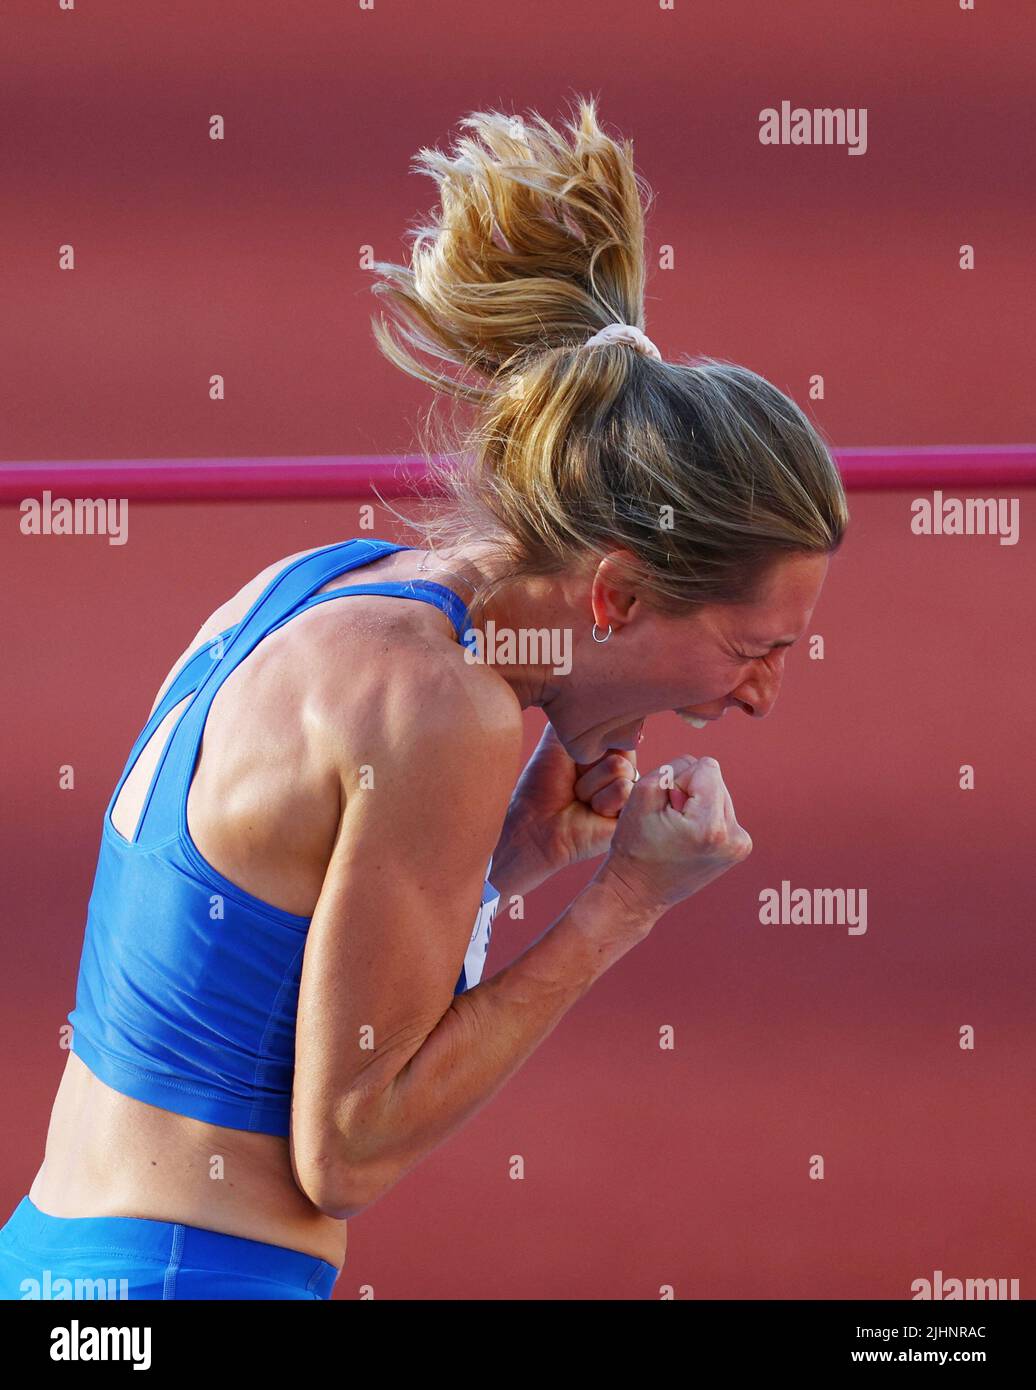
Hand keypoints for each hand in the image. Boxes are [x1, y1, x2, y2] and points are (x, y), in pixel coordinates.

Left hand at [492, 724, 638, 894]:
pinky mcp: (631, 817)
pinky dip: (601, 800)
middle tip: (574, 782)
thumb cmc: (541, 784)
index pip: (618, 729)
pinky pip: (626, 789)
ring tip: (579, 799)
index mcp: (609, 752)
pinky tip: (590, 812)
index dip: (591, 741)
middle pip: (621, 746)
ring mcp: (630, 795)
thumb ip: (578, 714)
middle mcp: (624, 772)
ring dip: (590, 785)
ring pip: (621, 767)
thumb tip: (589, 682)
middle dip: (589, 765)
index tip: (573, 760)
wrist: (531, 826)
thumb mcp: (558, 739)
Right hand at [594, 754, 751, 919]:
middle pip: (715, 779)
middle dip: (690, 792)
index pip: (706, 767)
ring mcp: (740, 845)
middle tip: (669, 823)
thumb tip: (699, 767)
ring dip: (697, 804)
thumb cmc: (635, 845)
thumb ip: (672, 768)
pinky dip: (704, 817)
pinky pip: (722, 810)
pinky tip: (688, 837)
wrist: (639, 892)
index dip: (679, 780)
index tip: (667, 808)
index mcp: (710, 825)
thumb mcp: (642, 793)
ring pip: (719, 793)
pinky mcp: (740, 848)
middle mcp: (734, 836)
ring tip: (677, 832)